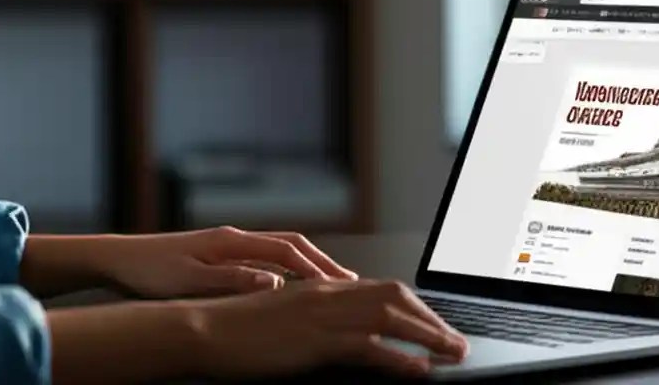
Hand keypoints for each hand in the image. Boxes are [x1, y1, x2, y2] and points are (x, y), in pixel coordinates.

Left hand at [95, 226, 357, 298]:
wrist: (117, 260)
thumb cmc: (149, 274)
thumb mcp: (190, 281)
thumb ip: (233, 281)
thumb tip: (275, 282)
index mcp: (231, 241)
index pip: (288, 251)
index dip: (318, 269)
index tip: (345, 286)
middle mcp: (234, 238)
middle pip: (292, 245)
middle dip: (324, 263)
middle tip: (353, 284)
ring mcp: (228, 245)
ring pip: (280, 252)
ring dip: (308, 266)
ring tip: (333, 287)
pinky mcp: (220, 255)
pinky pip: (265, 259)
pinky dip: (288, 271)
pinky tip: (294, 290)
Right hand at [194, 279, 469, 378]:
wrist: (202, 331)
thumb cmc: (235, 330)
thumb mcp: (283, 317)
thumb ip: (315, 317)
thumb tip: (344, 331)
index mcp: (321, 287)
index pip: (382, 290)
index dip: (416, 308)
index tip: (436, 327)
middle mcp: (327, 294)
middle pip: (395, 298)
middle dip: (431, 320)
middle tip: (456, 343)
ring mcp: (321, 316)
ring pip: (390, 319)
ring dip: (428, 337)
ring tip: (452, 355)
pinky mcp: (313, 342)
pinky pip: (366, 347)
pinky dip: (398, 358)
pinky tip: (418, 370)